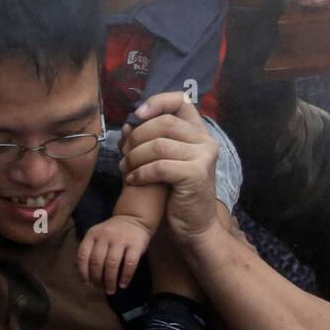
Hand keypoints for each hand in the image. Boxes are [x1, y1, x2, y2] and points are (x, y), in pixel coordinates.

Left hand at [77, 214, 151, 293]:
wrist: (134, 218)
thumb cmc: (112, 233)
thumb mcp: (97, 236)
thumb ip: (89, 250)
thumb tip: (83, 275)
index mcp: (93, 234)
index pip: (83, 255)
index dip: (83, 272)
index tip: (87, 283)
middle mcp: (105, 236)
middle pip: (97, 262)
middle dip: (97, 279)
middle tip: (100, 288)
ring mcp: (121, 239)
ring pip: (111, 264)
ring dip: (110, 281)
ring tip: (110, 290)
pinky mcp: (135, 244)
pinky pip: (129, 263)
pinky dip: (125, 277)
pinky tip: (123, 284)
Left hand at [122, 92, 219, 245]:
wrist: (194, 227)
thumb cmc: (175, 194)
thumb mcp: (163, 162)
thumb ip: (149, 142)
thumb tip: (126, 125)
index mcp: (199, 132)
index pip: (181, 101)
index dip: (157, 102)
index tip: (137, 114)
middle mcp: (206, 140)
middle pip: (164, 122)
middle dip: (137, 136)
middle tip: (124, 153)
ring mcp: (203, 156)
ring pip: (158, 144)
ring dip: (135, 156)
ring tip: (126, 168)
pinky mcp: (196, 174)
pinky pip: (159, 166)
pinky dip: (140, 172)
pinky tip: (133, 180)